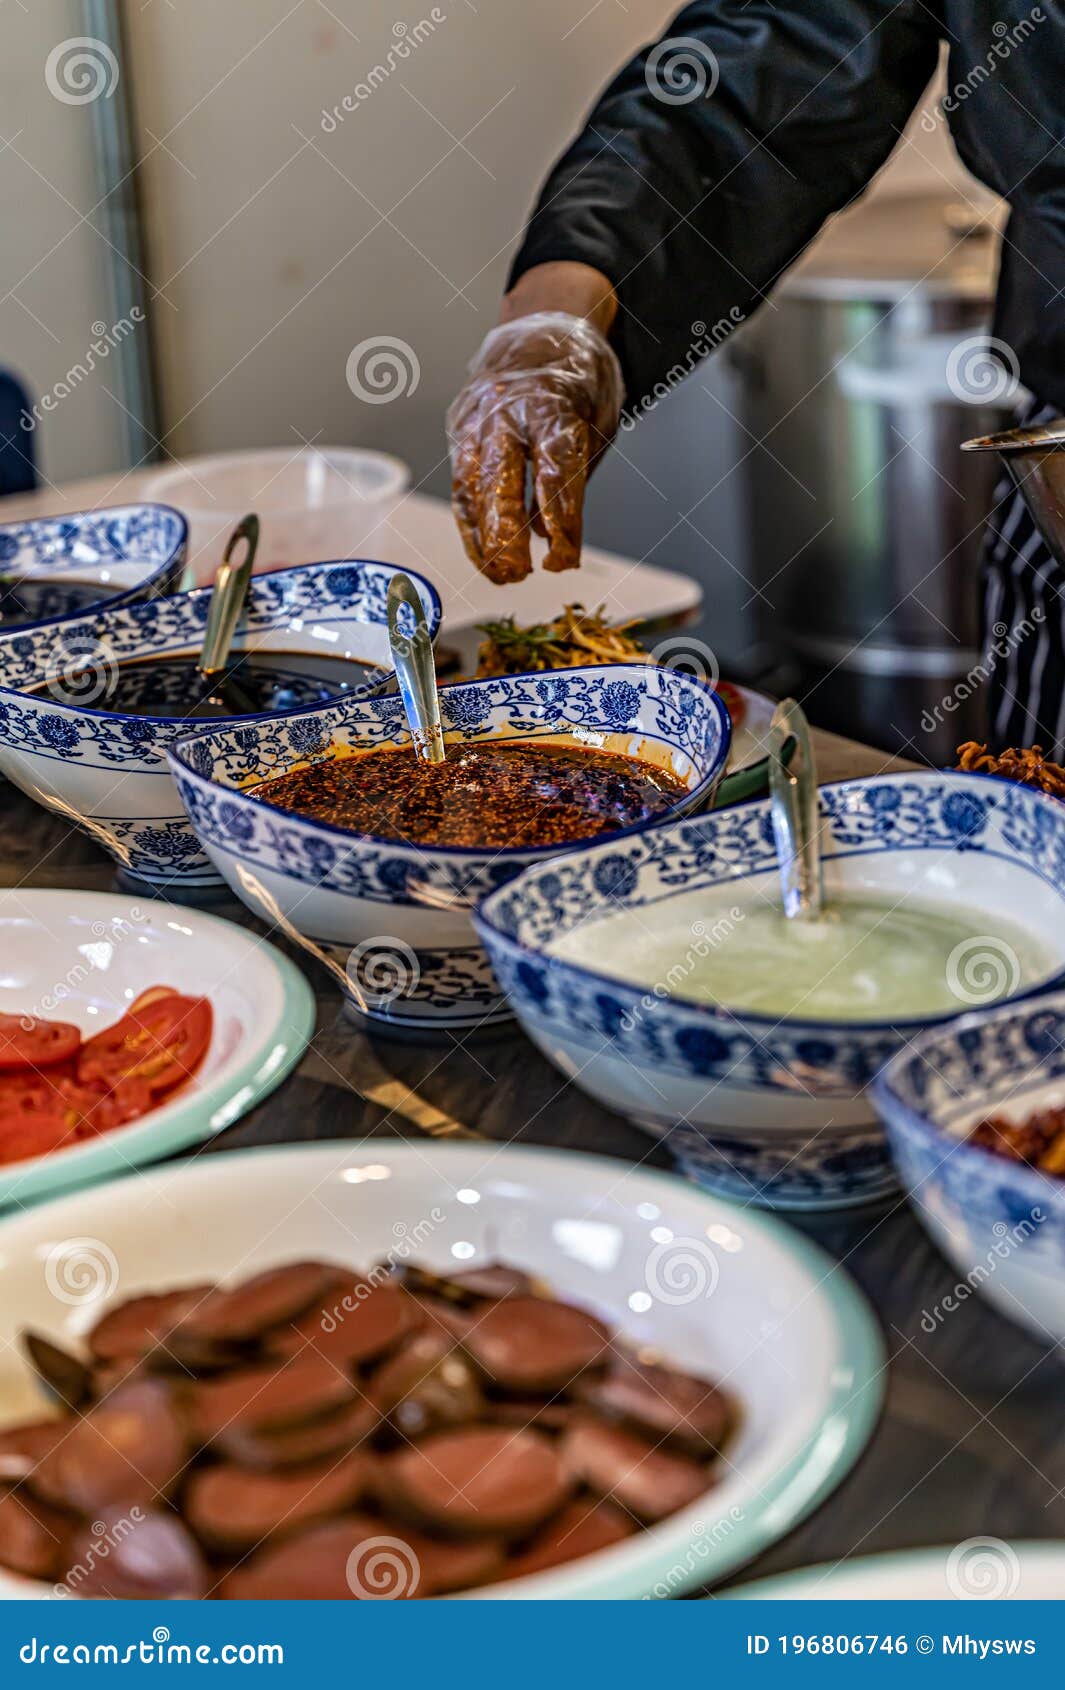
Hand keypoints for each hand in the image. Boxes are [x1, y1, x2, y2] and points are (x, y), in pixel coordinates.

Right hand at [447, 300, 623, 583]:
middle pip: (500, 480)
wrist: (542, 325)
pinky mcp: (459, 426)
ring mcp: (477, 416)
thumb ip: (573, 479)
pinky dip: (470, 522)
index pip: (554, 473)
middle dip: (506, 535)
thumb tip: (545, 535)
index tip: (562, 560)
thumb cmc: (578, 378)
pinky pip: (460, 482)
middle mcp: (507, 408)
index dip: (558, 523)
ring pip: (470, 486)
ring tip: (499, 574)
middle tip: (518, 575)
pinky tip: (481, 552)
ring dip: (481, 538)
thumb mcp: (596, 423)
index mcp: (552, 403)